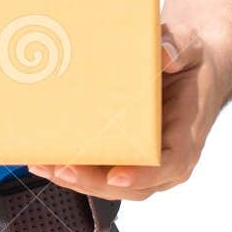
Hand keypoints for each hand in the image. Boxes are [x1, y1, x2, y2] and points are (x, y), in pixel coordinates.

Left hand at [29, 20, 223, 201]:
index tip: (116, 177)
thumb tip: (162, 55)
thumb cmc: (191, 60)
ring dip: (74, 177)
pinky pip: (99, 169)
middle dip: (92, 181)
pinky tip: (43, 156)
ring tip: (40, 163)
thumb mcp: (190, 47)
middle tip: (59, 168)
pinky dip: (72, 166)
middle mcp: (165, 159)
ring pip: (108, 183)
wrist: (189, 69)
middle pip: (129, 184)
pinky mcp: (124, 156)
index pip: (168, 165)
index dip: (142, 175)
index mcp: (186, 137)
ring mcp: (143, 162)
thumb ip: (178, 47)